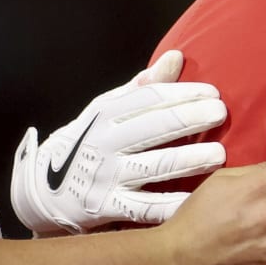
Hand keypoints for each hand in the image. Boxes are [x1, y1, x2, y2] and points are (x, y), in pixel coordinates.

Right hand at [10, 50, 227, 232]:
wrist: (45, 189)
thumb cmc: (90, 142)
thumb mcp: (107, 110)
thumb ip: (143, 87)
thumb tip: (176, 56)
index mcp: (106, 115)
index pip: (148, 99)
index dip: (182, 94)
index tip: (213, 93)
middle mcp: (105, 143)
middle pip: (152, 129)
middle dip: (188, 119)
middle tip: (220, 114)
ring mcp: (106, 177)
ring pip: (153, 167)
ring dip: (188, 160)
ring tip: (219, 154)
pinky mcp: (108, 208)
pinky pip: (144, 208)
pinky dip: (170, 206)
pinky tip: (197, 201)